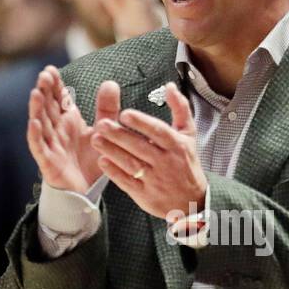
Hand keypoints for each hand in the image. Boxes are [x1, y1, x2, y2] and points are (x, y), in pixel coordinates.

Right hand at [25, 65, 119, 191]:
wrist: (86, 191)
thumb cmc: (91, 160)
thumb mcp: (102, 131)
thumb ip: (107, 109)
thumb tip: (111, 82)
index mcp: (68, 121)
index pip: (58, 98)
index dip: (54, 85)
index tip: (51, 70)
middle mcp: (57, 130)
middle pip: (47, 107)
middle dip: (45, 91)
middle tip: (44, 75)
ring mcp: (50, 145)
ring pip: (41, 124)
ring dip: (37, 108)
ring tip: (36, 93)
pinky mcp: (48, 162)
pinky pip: (39, 147)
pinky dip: (36, 135)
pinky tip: (34, 123)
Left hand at [92, 82, 207, 219]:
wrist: (192, 202)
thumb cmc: (187, 164)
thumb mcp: (189, 135)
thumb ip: (180, 109)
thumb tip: (169, 86)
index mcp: (177, 145)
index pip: (158, 131)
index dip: (141, 122)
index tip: (124, 113)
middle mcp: (166, 162)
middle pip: (140, 147)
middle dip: (119, 135)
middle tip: (101, 124)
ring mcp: (155, 180)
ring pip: (131, 164)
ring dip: (112, 152)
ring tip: (96, 140)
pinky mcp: (145, 195)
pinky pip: (127, 182)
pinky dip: (114, 172)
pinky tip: (103, 161)